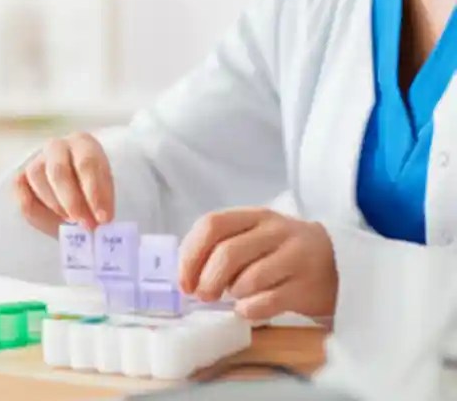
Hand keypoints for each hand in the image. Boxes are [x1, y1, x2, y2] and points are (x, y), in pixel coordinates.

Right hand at [12, 132, 114, 235]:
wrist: (76, 193)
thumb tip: (97, 220)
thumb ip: (101, 204)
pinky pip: (21, 191)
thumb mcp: (104, 193)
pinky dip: (35, 210)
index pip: (87, 164)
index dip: (95, 193)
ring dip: (55, 205)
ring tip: (70, 222)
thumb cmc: (92, 191)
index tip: (103, 218)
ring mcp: (36, 160)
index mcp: (83, 143)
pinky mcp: (21, 176)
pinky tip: (53, 222)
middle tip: (85, 224)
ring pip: (37, 178)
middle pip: (59, 171)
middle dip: (73, 202)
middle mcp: (57, 146)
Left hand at [179, 207, 336, 320]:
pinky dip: (249, 310)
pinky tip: (248, 308)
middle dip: (207, 280)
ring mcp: (296, 257)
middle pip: (227, 253)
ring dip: (232, 294)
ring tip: (235, 296)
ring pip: (248, 279)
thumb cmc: (283, 252)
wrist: (341, 264)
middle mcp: (276, 231)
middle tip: (203, 296)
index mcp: (255, 215)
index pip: (212, 224)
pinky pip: (268, 302)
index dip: (190, 254)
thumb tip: (186, 275)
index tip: (184, 280)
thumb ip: (222, 246)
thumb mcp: (255, 236)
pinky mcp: (308, 287)